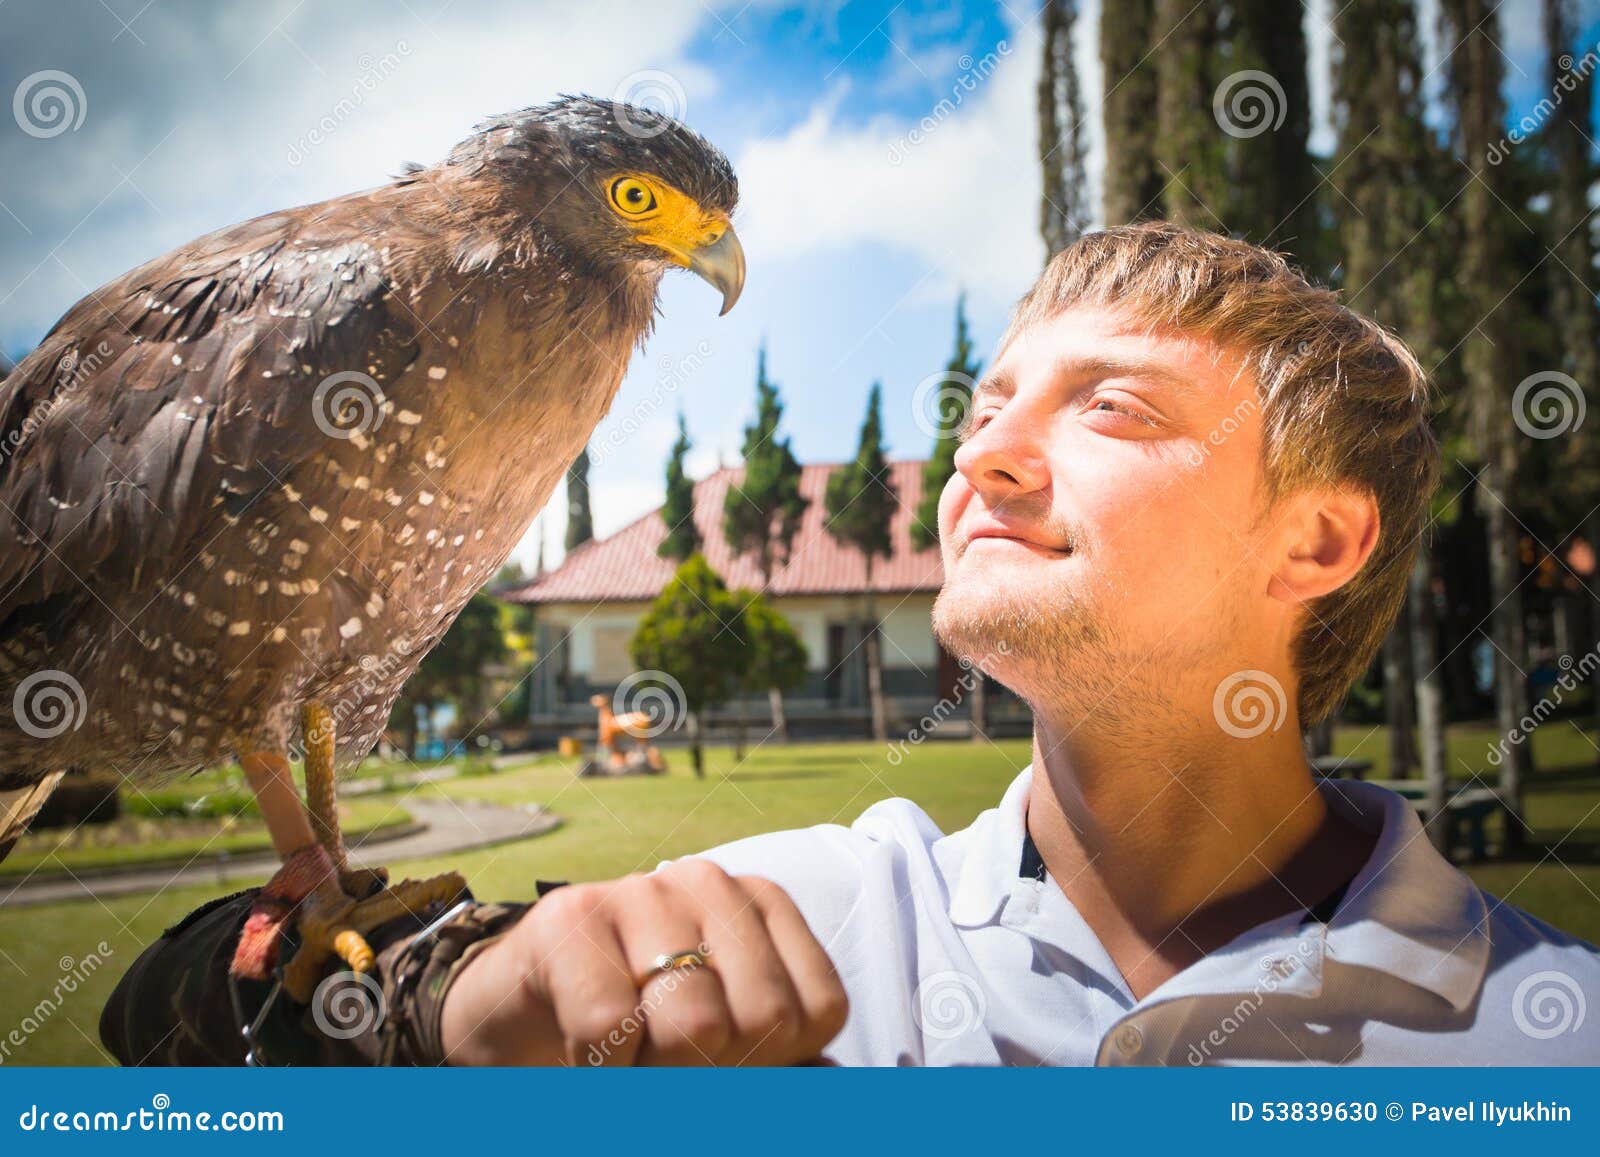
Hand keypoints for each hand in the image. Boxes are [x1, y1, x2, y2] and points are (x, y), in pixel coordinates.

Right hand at [438, 859, 848, 1065]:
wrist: (519, 1020)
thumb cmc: (639, 1035)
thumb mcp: (727, 1048)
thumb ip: (787, 1061)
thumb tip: (839, 1082)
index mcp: (763, 907)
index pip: (815, 1011)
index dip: (772, 1064)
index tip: (722, 1060)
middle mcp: (710, 883)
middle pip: (763, 1020)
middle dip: (714, 1070)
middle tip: (664, 1061)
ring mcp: (640, 890)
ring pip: (695, 1023)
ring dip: (654, 1070)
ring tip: (627, 1051)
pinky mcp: (570, 915)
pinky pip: (614, 1024)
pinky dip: (598, 1064)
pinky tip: (582, 1043)